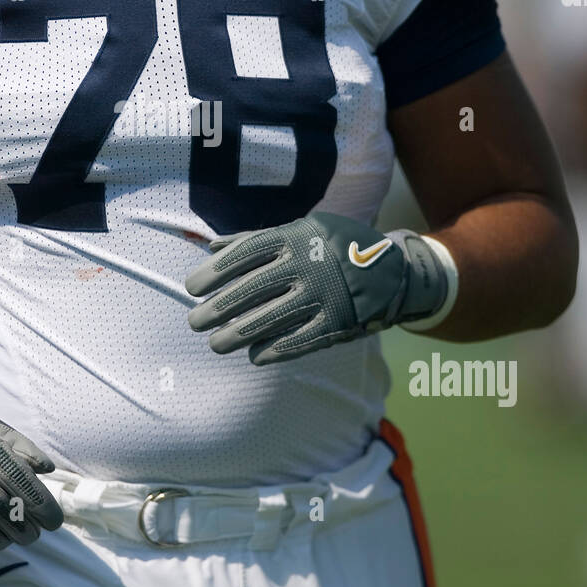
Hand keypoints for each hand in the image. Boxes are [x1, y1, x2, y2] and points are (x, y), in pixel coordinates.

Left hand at [184, 212, 449, 364]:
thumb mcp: (301, 230)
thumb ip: (257, 238)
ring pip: (269, 320)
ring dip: (237, 335)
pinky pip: (298, 341)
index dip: (214, 272)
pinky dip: (273, 350)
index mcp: (295, 237)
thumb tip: (211, 247)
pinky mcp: (338, 324)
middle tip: (194, 322)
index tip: (191, 288)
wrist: (394, 272)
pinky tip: (255, 355)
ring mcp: (324, 296)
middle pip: (250, 290)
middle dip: (217, 309)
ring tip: (216, 343)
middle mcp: (307, 265)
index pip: (244, 254)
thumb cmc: (334, 247)